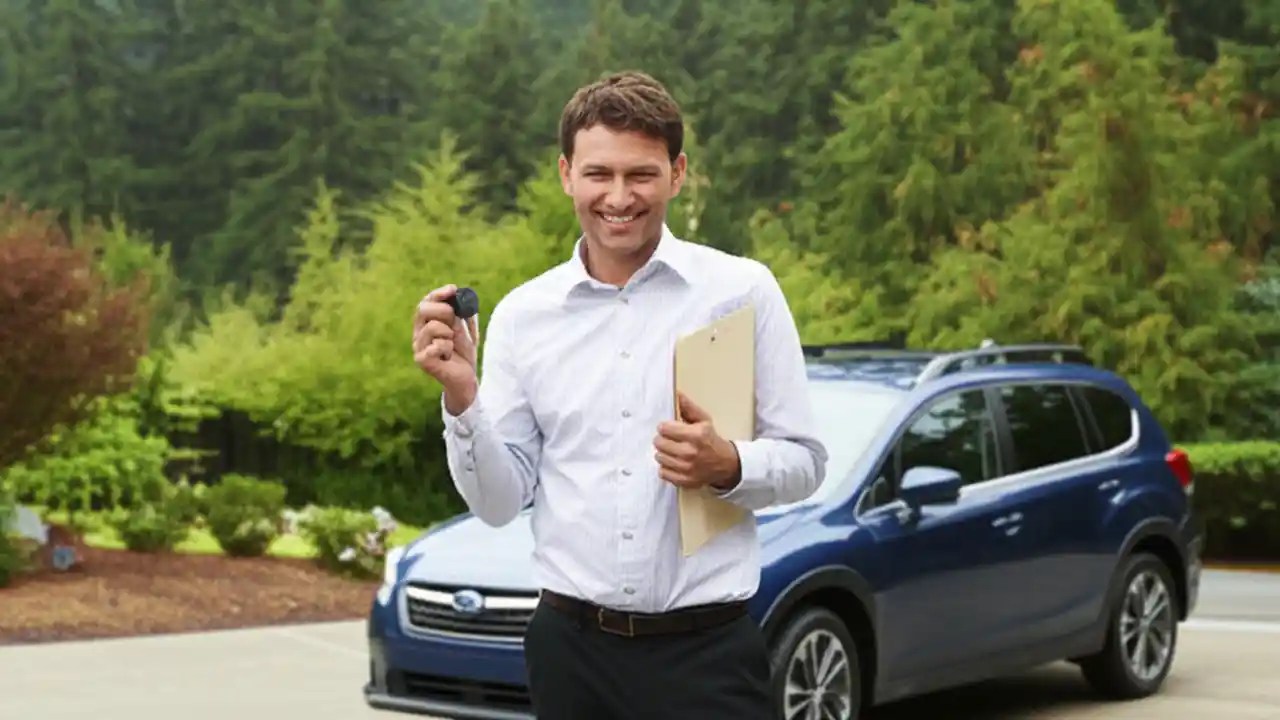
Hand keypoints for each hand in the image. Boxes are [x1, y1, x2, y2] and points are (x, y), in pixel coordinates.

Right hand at [413, 284, 479, 410]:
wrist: (466, 378)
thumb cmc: (463, 354)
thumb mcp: (467, 330)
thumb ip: (463, 315)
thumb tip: (461, 298)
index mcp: (426, 323)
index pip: (426, 302)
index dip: (438, 294)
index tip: (453, 289)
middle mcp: (419, 333)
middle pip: (423, 309)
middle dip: (444, 310)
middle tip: (454, 321)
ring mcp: (418, 347)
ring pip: (432, 327)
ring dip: (449, 334)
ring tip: (451, 345)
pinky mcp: (421, 360)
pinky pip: (437, 344)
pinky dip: (448, 348)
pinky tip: (448, 356)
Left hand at [653, 393, 740, 491]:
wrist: (724, 464)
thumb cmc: (711, 440)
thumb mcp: (703, 420)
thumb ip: (688, 407)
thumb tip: (677, 395)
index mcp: (696, 435)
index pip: (664, 429)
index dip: (665, 427)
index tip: (668, 428)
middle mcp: (690, 452)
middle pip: (659, 443)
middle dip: (662, 439)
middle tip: (669, 439)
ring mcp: (687, 468)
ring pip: (659, 457)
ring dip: (664, 453)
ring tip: (673, 450)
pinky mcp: (684, 480)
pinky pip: (663, 472)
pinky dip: (666, 467)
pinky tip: (674, 462)